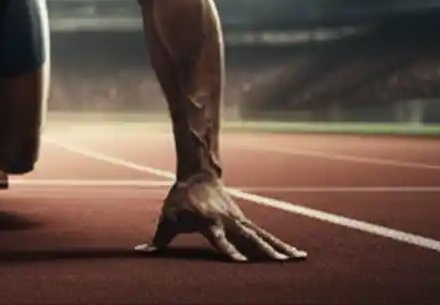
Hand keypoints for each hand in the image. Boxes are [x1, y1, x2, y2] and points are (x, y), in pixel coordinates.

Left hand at [137, 173, 305, 261]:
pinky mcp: (246, 221)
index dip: (229, 251)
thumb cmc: (180, 199)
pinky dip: (281, 243)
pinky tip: (296, 254)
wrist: (198, 175)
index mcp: (209, 223)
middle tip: (282, 263)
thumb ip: (158, 240)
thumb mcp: (167, 217)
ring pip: (262, 236)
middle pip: (249, 239)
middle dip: (265, 251)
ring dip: (280, 248)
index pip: (220, 240)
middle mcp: (228, 222)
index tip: (240, 263)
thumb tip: (141, 253)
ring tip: (299, 259)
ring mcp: (240, 221)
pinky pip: (266, 234)